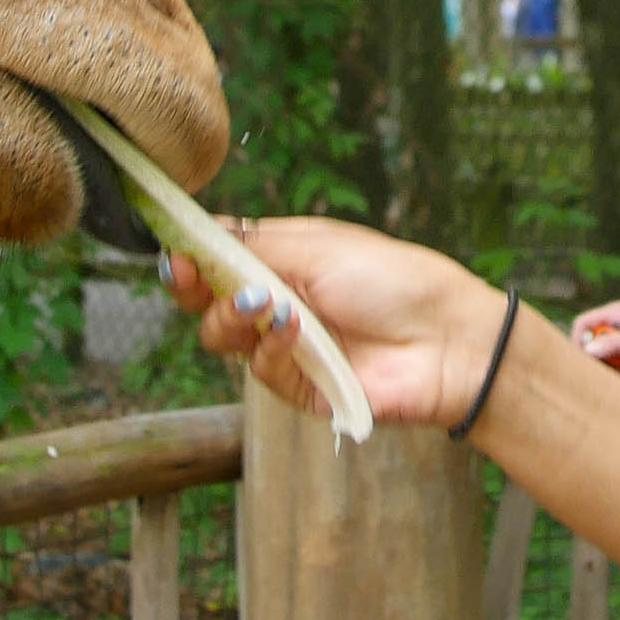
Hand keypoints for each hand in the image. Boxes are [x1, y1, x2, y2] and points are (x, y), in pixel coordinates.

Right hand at [157, 221, 509, 428]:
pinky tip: (297, 332)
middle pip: (207, 301)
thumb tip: (201, 231)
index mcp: (284, 259)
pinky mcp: (299, 388)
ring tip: (267, 304)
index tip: (174, 251)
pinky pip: (260, 371)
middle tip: (190, 276)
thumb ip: (255, 244)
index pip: (219, 257)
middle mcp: (278, 302)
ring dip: (233, 317)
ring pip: (222, 338)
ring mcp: (286, 347)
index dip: (191, 255)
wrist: (445, 339)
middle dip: (194, 288)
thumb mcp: (318, 247)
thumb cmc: (392, 279)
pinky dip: (272, 349)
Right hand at [570, 300, 619, 380]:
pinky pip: (614, 367)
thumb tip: (588, 350)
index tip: (584, 360)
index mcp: (615, 313)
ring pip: (601, 358)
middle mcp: (616, 325)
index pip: (582, 323)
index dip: (578, 341)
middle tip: (612, 367)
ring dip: (611, 368)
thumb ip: (614, 344)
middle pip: (590, 342)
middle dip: (597, 358)